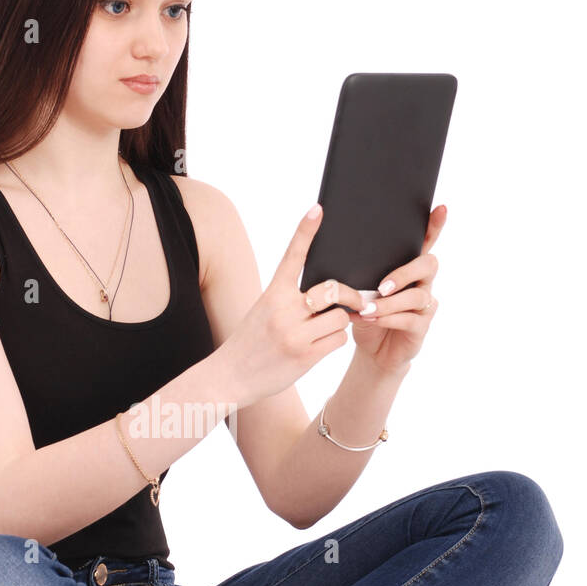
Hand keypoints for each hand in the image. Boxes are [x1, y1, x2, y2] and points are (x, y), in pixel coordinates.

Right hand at [221, 203, 368, 407]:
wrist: (230, 376)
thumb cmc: (250, 342)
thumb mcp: (264, 312)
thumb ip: (291, 299)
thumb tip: (330, 293)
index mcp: (273, 294)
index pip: (293, 256)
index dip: (306, 230)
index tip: (318, 209)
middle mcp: (284, 310)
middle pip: (333, 290)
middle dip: (350, 295)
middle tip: (356, 301)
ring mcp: (296, 334)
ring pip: (341, 317)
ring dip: (340, 323)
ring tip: (325, 331)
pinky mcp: (306, 356)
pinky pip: (339, 340)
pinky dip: (335, 341)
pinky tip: (321, 346)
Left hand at [349, 205, 446, 374]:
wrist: (372, 350)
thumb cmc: (365, 313)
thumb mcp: (358, 289)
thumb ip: (359, 271)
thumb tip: (340, 250)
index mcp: (408, 267)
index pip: (425, 242)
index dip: (435, 226)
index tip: (441, 208)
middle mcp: (422, 283)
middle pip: (428, 265)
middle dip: (405, 272)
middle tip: (382, 285)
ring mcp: (425, 305)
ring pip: (417, 296)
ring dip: (389, 302)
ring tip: (366, 307)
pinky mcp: (421, 327)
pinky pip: (410, 319)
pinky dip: (388, 318)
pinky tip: (370, 318)